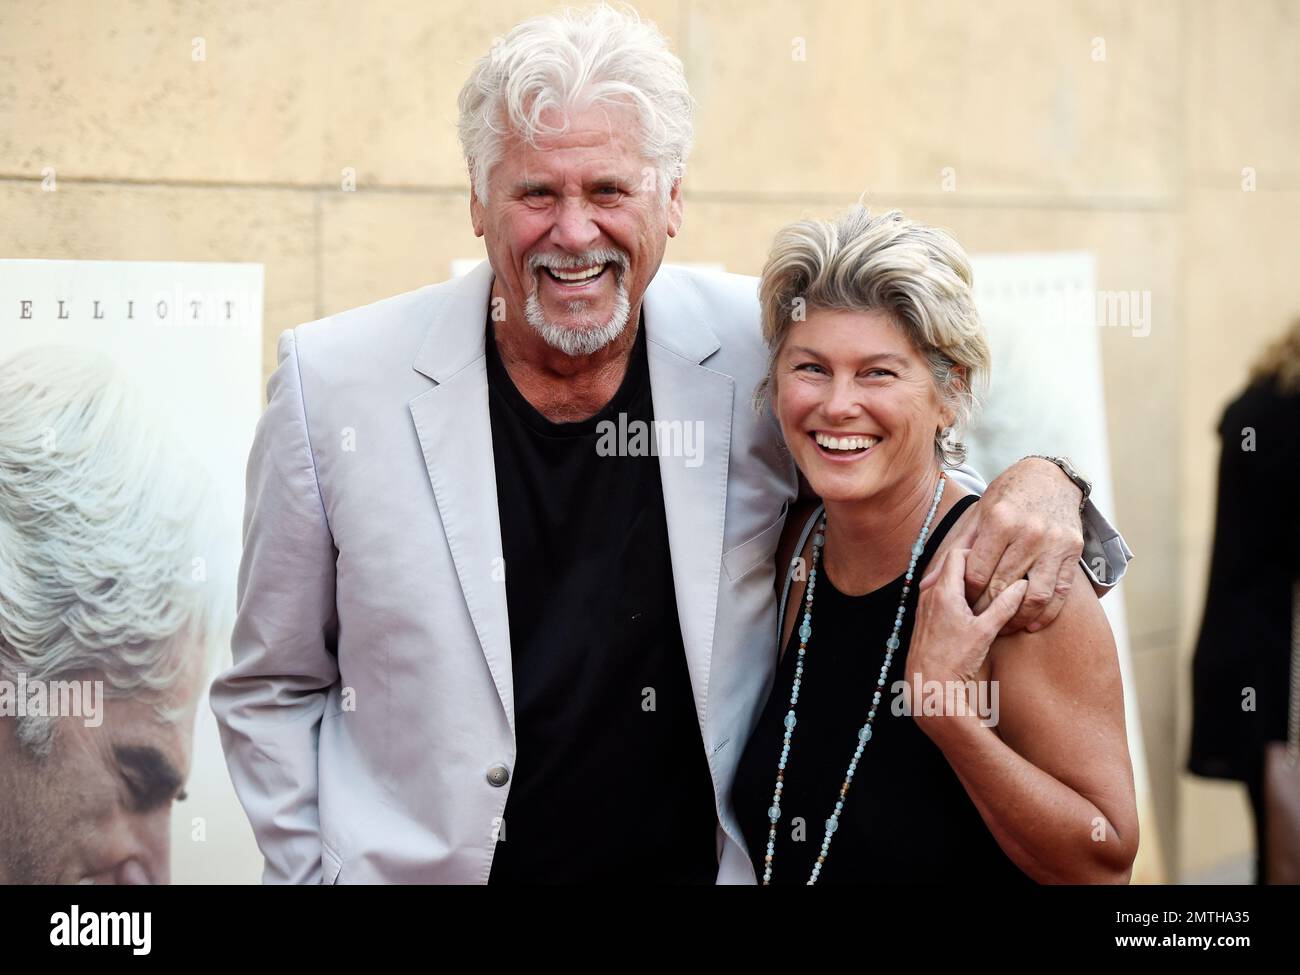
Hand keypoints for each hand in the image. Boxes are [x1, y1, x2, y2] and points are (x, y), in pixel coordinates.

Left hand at [906, 547, 1027, 688]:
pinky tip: (974, 602)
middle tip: (997, 562)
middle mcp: (929, 593)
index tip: (998, 552)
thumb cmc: (953, 661)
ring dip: (966, 578)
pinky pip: (941, 593)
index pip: (958, 553)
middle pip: (952, 564)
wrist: (927, 686)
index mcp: (942, 591)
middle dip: (975, 562)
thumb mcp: (985, 632)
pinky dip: (958, 591)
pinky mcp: (925, 616)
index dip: (978, 549)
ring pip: (946, 579)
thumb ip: (1004, 606)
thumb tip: (1023, 585)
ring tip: (989, 582)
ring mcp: (925, 604)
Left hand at [925, 458, 1083, 633]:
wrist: (1051, 479)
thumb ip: (955, 550)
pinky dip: (1045, 614)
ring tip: (1005, 626)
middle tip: (978, 619)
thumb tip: (925, 583)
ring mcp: (1053, 544)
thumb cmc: (1007, 497)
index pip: (977, 572)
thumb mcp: (977, 516)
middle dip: (986, 608)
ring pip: (1033, 596)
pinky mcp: (1072, 553)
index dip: (967, 593)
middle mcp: (1028, 533)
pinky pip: (1059, 593)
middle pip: (1001, 586)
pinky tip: (1030, 623)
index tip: (963, 602)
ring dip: (1017, 618)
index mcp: (999, 521)